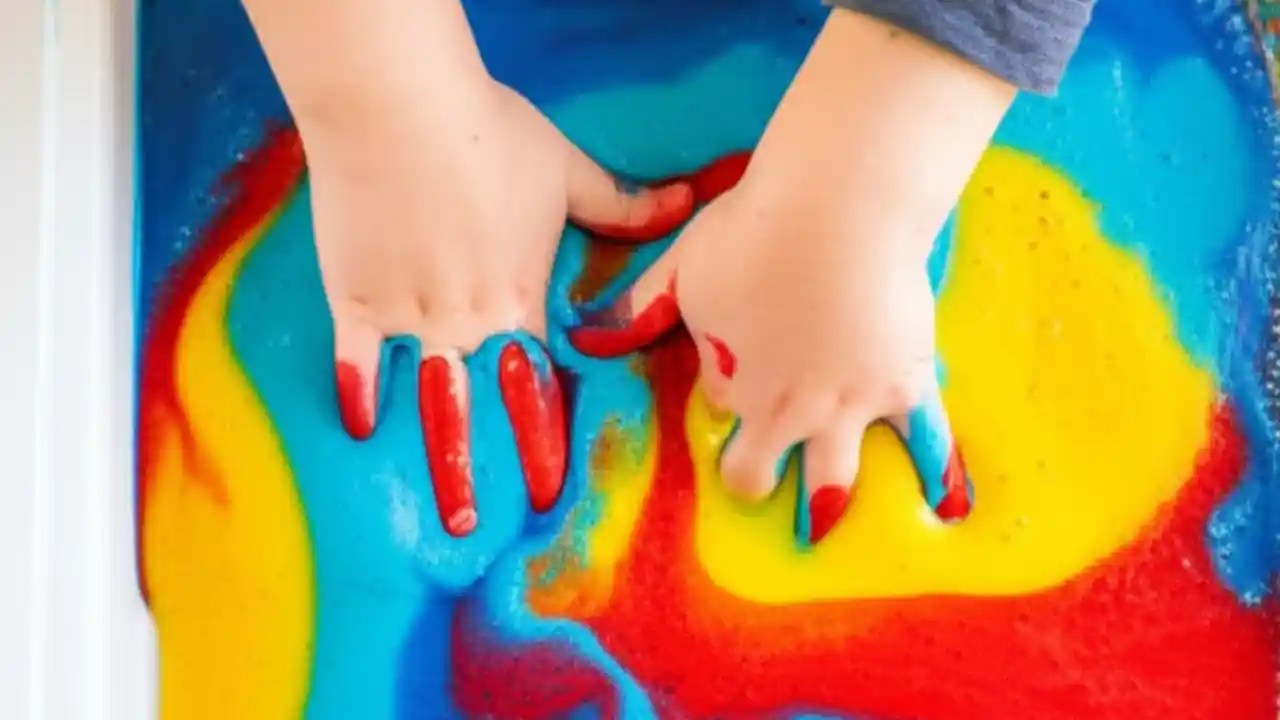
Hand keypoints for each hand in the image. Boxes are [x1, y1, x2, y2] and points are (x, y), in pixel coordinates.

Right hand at [303, 79, 691, 536]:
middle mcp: (470, 323)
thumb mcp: (566, 170)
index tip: (558, 486)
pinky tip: (361, 428)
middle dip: (502, 470)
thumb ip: (620, 204)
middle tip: (509, 520)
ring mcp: (411, 317)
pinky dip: (359, 392)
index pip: (541, 383)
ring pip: (428, 403)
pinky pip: (357, 360)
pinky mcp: (357, 299)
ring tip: (448, 514)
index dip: (550, 435)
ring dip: (440, 462)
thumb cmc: (487, 134)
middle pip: (489, 410)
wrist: (399, 111)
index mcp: (521, 300)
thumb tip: (684, 200)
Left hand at [568, 8, 1014, 543]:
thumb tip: (585, 335)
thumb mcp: (682, 268)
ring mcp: (847, 406)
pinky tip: (945, 505)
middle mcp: (784, 412)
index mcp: (730, 384)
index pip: (720, 412)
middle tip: (759, 478)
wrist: (837, 210)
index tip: (738, 376)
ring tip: (824, 518)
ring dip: (826, 499)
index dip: (727, 395)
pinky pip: (926, 442)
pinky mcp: (903, 387)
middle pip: (758, 473)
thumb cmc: (753, 229)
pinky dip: (934, 474)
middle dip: (754, 478)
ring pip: (833, 480)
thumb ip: (639, 310)